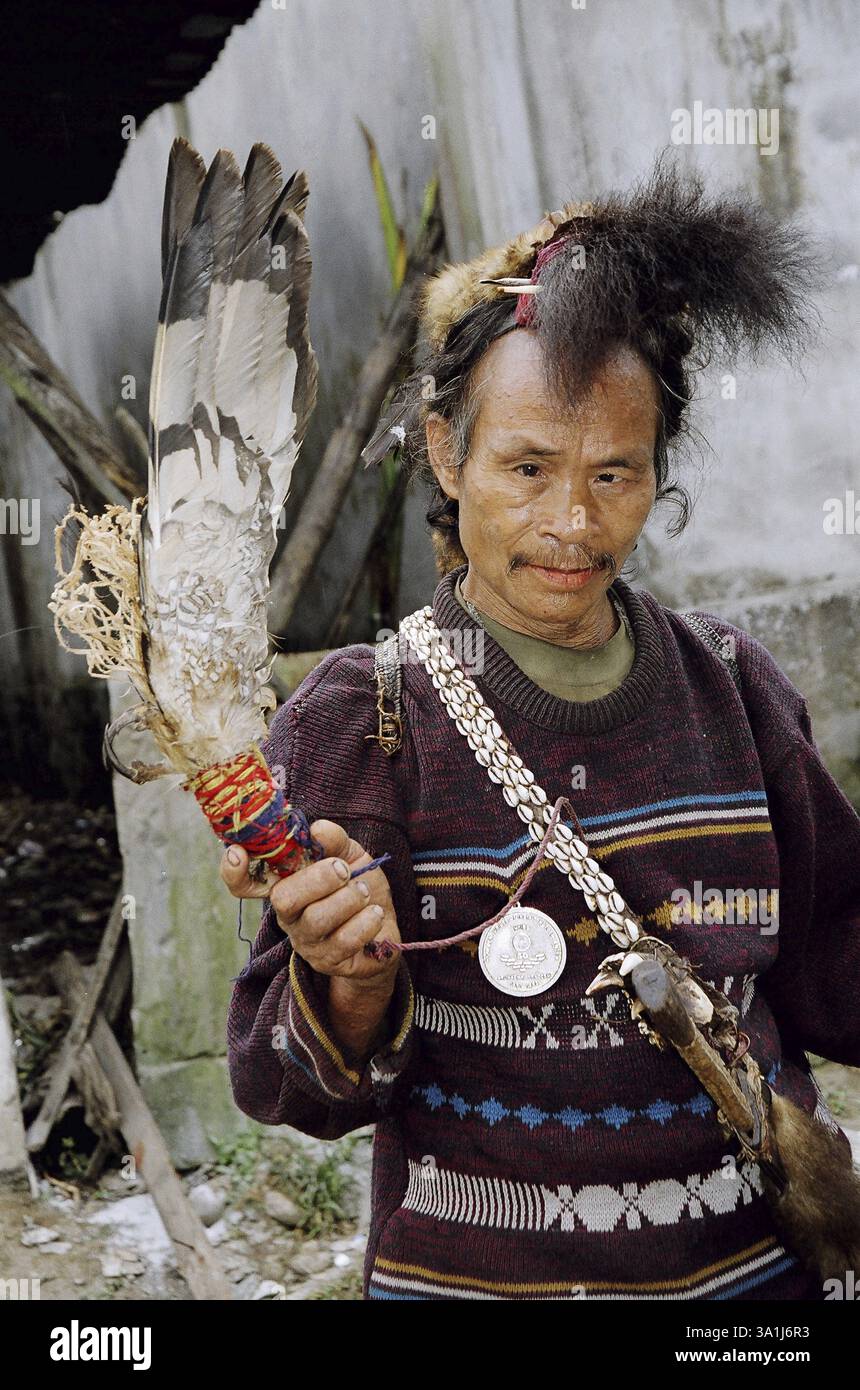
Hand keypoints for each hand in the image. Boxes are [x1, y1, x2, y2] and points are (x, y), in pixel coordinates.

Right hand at [220, 818, 401, 988]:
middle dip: (317, 879)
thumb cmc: (359, 885)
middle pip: (283, 899)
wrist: (386, 924)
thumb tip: (317, 829)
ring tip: (364, 892)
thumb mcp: (350, 855)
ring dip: (348, 899)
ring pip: (316, 919)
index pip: (245, 884)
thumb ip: (333, 840)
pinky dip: (365, 922)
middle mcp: (289, 914)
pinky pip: (343, 941)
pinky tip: (374, 913)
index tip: (239, 854)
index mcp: (285, 884)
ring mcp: (306, 941)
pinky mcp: (329, 961)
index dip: (233, 872)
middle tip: (343, 870)